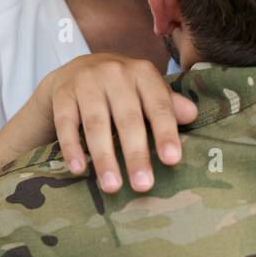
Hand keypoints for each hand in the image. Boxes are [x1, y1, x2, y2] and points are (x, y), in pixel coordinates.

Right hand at [45, 53, 197, 193]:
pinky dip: (72, 148)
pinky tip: (79, 170)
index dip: (165, 132)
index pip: (158, 105)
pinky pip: (67, 124)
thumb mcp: (146, 90)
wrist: (77, 69)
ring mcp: (86, 82)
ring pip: (96, 123)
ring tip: (112, 187)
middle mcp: (115, 73)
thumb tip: (192, 115)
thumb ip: (168, 104)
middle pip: (127, 118)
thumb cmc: (122, 88)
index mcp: (142, 73)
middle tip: (143, 185)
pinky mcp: (63, 94)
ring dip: (104, 158)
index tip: (171, 160)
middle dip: (136, 153)